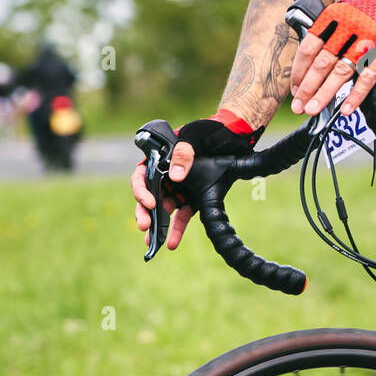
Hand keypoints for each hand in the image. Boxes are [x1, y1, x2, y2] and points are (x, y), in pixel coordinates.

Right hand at [131, 109, 261, 250]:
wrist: (234, 137)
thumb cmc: (210, 132)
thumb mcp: (195, 135)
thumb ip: (184, 152)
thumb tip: (176, 176)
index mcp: (161, 158)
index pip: (142, 175)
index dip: (140, 190)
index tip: (148, 202)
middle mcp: (167, 175)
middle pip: (149, 196)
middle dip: (144, 212)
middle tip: (144, 226)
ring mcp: (179, 188)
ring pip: (163, 210)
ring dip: (157, 226)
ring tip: (153, 241)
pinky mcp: (193, 199)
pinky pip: (182, 215)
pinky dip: (177, 229)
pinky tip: (172, 243)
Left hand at [290, 0, 375, 117]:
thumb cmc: (368, 11)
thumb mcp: (342, 14)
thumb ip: (326, 35)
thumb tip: (306, 68)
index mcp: (334, 17)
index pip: (309, 47)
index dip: (299, 71)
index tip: (295, 88)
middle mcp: (349, 27)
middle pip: (322, 62)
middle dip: (307, 87)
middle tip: (298, 105)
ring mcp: (368, 40)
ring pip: (341, 72)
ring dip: (325, 94)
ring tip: (313, 109)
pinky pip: (367, 78)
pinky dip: (355, 96)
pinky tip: (345, 108)